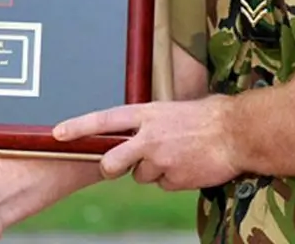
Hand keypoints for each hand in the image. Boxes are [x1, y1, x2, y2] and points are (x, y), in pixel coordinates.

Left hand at [52, 96, 239, 190]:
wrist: (236, 132)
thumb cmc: (208, 117)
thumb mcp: (173, 110)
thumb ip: (151, 122)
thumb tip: (137, 135)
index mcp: (148, 113)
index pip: (105, 119)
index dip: (79, 126)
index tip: (57, 133)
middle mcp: (149, 136)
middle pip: (112, 161)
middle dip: (111, 168)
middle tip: (122, 166)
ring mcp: (160, 159)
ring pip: (141, 176)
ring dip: (154, 171)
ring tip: (178, 155)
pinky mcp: (173, 179)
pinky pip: (163, 185)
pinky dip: (173, 179)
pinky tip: (189, 165)